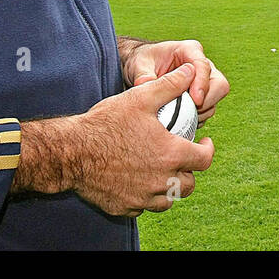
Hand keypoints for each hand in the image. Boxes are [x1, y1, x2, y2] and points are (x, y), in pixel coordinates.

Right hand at [15, 64, 214, 216]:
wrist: (71, 152)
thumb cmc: (106, 123)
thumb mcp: (140, 97)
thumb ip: (169, 85)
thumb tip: (190, 72)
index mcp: (170, 155)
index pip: (204, 160)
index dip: (208, 150)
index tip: (204, 143)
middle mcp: (161, 181)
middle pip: (188, 185)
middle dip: (189, 171)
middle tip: (181, 158)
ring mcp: (142, 198)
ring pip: (168, 200)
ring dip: (170, 188)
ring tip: (162, 171)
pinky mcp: (124, 207)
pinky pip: (143, 207)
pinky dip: (146, 197)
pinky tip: (138, 182)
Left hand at [125, 39, 229, 123]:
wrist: (143, 69)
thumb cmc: (143, 63)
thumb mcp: (139, 66)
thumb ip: (144, 76)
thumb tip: (147, 86)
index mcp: (189, 50)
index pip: (203, 65)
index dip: (202, 83)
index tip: (196, 100)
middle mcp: (202, 64)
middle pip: (219, 84)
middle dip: (206, 100)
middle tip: (187, 112)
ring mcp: (205, 80)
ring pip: (215, 99)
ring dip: (200, 111)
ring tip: (178, 117)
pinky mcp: (203, 95)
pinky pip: (208, 109)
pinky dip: (197, 117)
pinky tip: (180, 120)